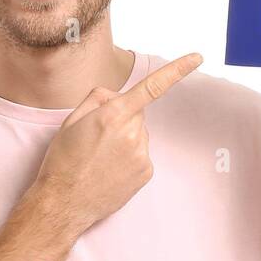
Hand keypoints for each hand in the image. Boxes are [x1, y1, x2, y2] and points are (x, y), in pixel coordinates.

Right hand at [34, 52, 202, 234]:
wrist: (64, 202)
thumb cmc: (63, 161)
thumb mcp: (72, 120)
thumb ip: (98, 99)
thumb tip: (116, 96)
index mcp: (113, 114)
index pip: (152, 87)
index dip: (178, 70)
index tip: (197, 57)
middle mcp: (132, 133)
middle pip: (136, 114)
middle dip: (122, 119)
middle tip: (97, 140)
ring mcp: (141, 154)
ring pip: (139, 135)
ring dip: (124, 141)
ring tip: (101, 158)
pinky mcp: (145, 172)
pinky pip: (141, 155)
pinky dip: (128, 159)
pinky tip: (110, 170)